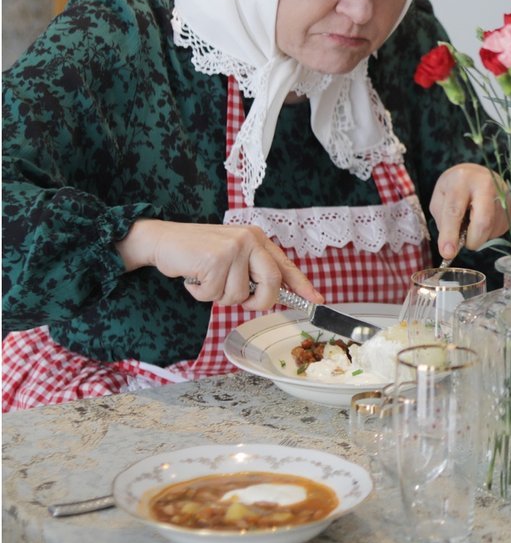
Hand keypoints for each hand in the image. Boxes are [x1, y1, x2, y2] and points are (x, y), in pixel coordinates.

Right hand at [120, 219, 321, 310]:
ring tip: (206, 279)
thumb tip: (275, 296)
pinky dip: (200, 294)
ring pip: (238, 295)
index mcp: (258, 239)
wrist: (162, 240)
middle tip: (242, 302)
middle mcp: (250, 240)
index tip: (317, 301)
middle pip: (272, 283)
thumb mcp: (232, 258)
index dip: (303, 286)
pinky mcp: (214, 259)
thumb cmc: (197, 254)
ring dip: (219, 297)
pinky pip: (213, 294)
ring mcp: (233, 248)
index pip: (286, 266)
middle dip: (258, 302)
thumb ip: (252, 272)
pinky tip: (193, 277)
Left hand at [430, 163, 509, 258]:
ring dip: (480, 236)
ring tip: (472, 223)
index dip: (450, 235)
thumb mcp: (440, 199)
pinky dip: (489, 233)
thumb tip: (453, 246)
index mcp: (462, 180)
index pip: (455, 211)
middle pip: (483, 222)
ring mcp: (503, 194)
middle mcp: (486, 184)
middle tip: (465, 244)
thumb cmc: (454, 188)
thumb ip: (444, 221)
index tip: (447, 253)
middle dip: (472, 240)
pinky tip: (482, 221)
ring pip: (492, 229)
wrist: (476, 174)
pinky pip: (501, 229)